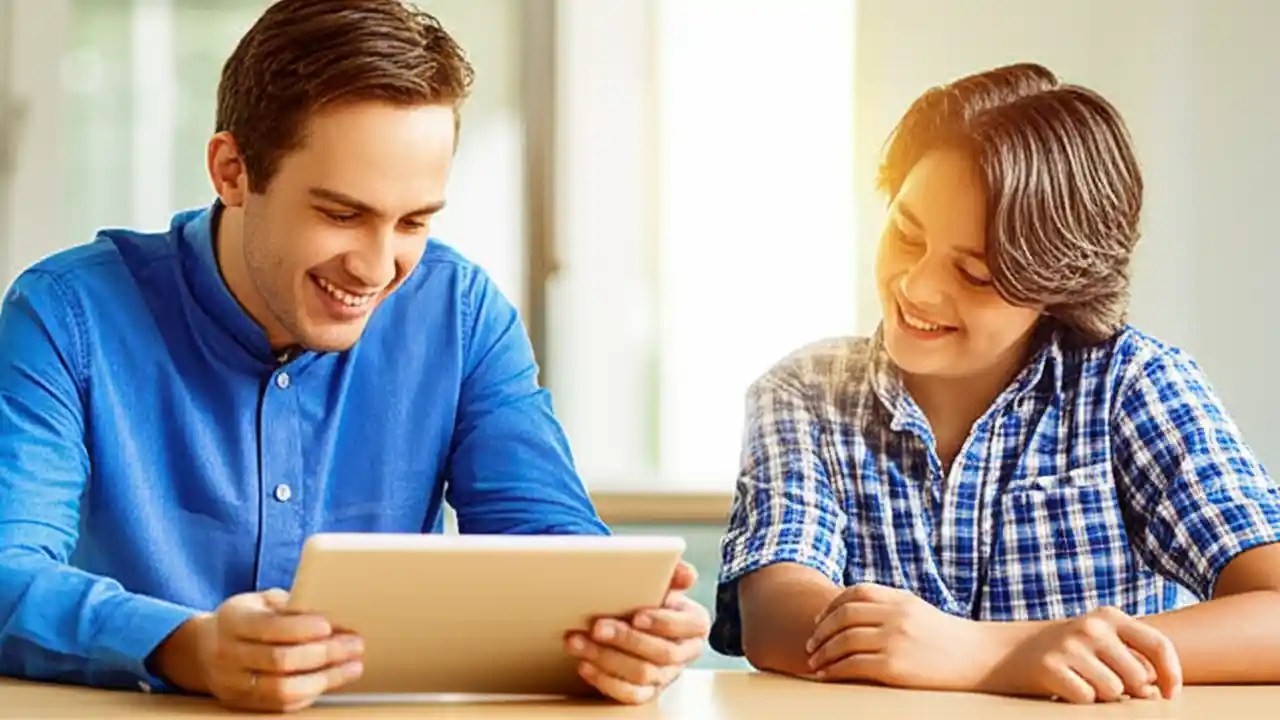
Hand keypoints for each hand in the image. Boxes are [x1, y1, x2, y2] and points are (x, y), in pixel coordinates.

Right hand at [152, 589, 363, 712]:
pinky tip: (333, 680)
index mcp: (233, 621)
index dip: (301, 628)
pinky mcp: (243, 705)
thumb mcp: (260, 602)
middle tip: (355, 645)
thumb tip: (333, 611)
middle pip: (280, 660)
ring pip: (283, 689)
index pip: (269, 627)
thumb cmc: (245, 619)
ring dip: (325, 678)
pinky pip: (282, 705)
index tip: (329, 626)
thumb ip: (290, 604)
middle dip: (324, 653)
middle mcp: (228, 655)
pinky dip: (312, 693)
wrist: (203, 650)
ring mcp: (233, 684)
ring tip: (353, 666)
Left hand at [565, 561, 708, 703]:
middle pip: (661, 653)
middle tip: (597, 627)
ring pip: (642, 675)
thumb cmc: (649, 599)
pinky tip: (585, 665)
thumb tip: (687, 574)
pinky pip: (629, 695)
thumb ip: (673, 573)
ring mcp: (666, 676)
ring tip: (579, 642)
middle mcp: (683, 653)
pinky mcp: (647, 692)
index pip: (687, 626)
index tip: (637, 615)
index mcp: (694, 624)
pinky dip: (605, 680)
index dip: (662, 622)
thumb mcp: (662, 581)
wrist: (632, 620)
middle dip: (626, 639)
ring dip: (606, 658)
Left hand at [806, 583, 992, 689]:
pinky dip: (834, 670)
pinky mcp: (895, 666)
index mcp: (901, 599)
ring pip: (843, 641)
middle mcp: (895, 616)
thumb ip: (890, 606)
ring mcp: (895, 640)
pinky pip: (854, 665)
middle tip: (809, 644)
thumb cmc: (949, 638)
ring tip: (813, 661)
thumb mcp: (919, 611)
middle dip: (820, 630)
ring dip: (823, 652)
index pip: (856, 592)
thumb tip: (854, 611)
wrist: (982, 658)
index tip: (819, 619)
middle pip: (843, 615)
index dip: (831, 605)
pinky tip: (827, 675)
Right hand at [988, 606, 1181, 703]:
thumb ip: (1133, 658)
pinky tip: (1066, 686)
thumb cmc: (1066, 651)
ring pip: (1115, 691)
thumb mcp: (1100, 641)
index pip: (1159, 645)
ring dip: (1104, 696)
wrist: (1006, 651)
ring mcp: (1070, 646)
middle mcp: (1091, 627)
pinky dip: (1080, 699)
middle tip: (1109, 685)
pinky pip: (1087, 698)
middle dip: (1131, 690)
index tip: (1171, 695)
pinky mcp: (1051, 667)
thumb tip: (1158, 692)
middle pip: (1139, 677)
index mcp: (1109, 616)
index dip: (1172, 674)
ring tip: (1084, 682)